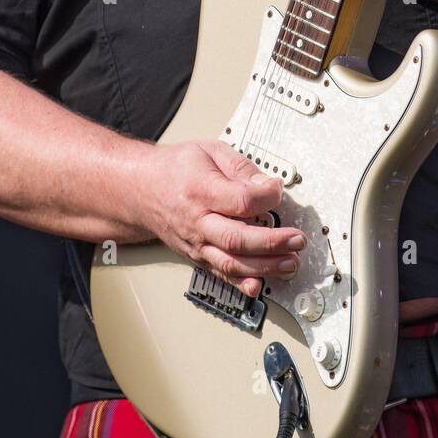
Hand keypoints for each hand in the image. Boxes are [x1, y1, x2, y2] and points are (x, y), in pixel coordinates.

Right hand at [138, 140, 306, 297]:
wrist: (141, 190)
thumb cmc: (175, 169)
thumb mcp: (209, 151)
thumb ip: (240, 166)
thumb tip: (267, 184)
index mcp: (200, 190)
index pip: (240, 201)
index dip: (266, 198)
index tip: (278, 191)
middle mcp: (197, 221)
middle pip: (238, 238)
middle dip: (272, 242)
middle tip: (297, 240)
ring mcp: (196, 243)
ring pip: (232, 262)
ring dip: (265, 267)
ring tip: (290, 263)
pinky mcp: (197, 256)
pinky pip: (220, 274)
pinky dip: (241, 282)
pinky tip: (259, 285)